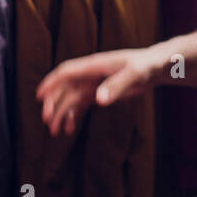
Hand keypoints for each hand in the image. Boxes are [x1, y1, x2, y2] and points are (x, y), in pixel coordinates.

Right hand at [37, 47, 162, 136]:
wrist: (157, 67)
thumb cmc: (147, 65)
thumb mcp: (135, 74)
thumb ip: (117, 86)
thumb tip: (98, 100)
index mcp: (94, 65)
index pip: (67, 72)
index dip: (51, 82)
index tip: (39, 96)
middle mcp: (90, 74)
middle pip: (64, 88)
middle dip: (54, 103)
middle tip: (47, 120)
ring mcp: (94, 83)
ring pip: (70, 99)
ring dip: (61, 113)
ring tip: (55, 131)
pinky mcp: (100, 92)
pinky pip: (81, 104)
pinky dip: (73, 116)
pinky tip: (69, 129)